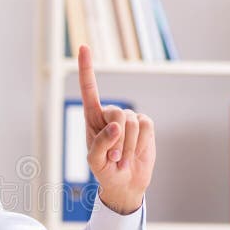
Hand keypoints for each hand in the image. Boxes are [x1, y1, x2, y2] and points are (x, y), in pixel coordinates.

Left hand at [78, 45, 155, 214]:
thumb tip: (116, 125)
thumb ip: (100, 144)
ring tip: (122, 158)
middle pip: (117, 114)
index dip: (86, 68)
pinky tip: (136, 152)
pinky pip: (146, 127)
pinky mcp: (145, 125)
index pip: (89, 89)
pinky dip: (141, 143)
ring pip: (132, 123)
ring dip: (128, 146)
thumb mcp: (95, 162)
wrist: (125, 182)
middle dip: (117, 139)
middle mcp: (110, 113)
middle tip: (114, 158)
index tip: (84, 47)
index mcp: (92, 118)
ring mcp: (128, 118)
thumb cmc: (105, 170)